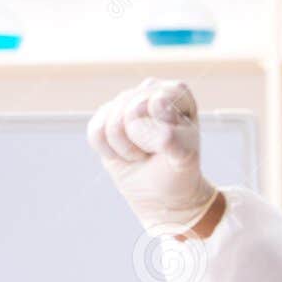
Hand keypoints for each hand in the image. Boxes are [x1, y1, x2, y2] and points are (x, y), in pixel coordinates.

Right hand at [88, 78, 217, 232]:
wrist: (162, 191)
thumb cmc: (179, 170)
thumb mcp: (185, 157)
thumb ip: (171, 135)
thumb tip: (151, 109)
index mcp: (177, 93)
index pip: (156, 105)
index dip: (160, 134)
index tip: (174, 144)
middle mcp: (150, 89)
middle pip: (130, 113)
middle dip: (142, 142)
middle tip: (157, 151)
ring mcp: (125, 101)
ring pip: (111, 125)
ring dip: (127, 149)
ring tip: (143, 152)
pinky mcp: (104, 116)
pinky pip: (96, 133)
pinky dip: (110, 152)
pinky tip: (125, 154)